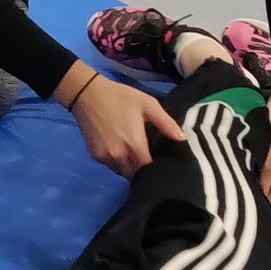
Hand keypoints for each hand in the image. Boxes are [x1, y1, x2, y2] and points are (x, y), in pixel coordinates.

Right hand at [70, 76, 185, 176]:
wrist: (87, 95)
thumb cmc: (120, 98)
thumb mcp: (148, 105)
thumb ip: (166, 123)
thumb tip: (182, 139)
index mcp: (135, 146)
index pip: (150, 169)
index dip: (157, 168)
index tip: (162, 162)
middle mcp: (119, 156)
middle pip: (136, 174)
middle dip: (144, 170)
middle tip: (150, 158)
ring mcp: (105, 158)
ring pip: (123, 172)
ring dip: (131, 168)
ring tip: (136, 156)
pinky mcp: (95, 156)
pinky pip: (112, 166)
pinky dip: (118, 162)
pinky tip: (121, 150)